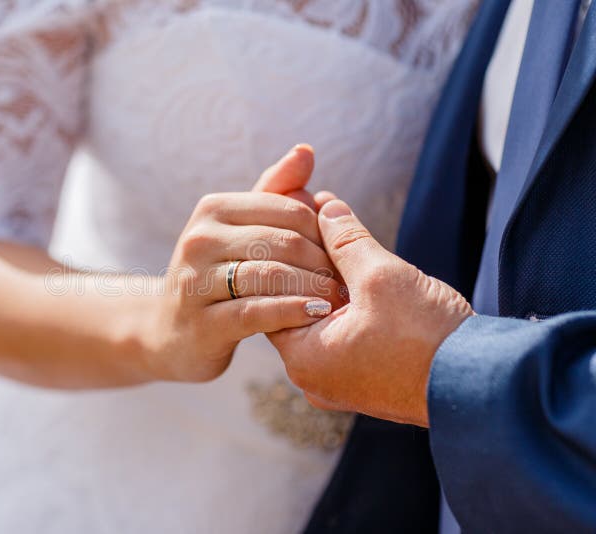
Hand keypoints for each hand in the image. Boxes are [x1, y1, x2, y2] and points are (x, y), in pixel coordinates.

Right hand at [144, 149, 342, 382]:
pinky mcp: (203, 323)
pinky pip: (257, 312)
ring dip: (313, 289)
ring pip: (271, 275)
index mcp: (213, 208)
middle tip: (347, 283)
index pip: (290, 210)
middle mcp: (199, 239)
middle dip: (323, 263)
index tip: (343, 256)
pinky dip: (292, 312)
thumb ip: (275, 192)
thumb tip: (306, 151)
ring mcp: (196, 281)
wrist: (171, 334)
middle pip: (283, 242)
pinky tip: (314, 316)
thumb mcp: (239, 231)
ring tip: (337, 302)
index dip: (325, 233)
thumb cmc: (217, 277)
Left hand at [269, 195, 473, 425]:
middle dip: (311, 261)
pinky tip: (364, 273)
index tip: (299, 214)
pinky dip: (350, 306)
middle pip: (297, 305)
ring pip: (323, 319)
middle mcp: (313, 377)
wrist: (486, 386)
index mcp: (304, 358)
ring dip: (333, 282)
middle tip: (318, 218)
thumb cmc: (431, 338)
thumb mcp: (382, 276)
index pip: (272, 294)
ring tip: (343, 239)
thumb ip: (347, 239)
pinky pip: (344, 336)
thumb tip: (325, 207)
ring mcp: (339, 383)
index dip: (287, 249)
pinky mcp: (365, 382)